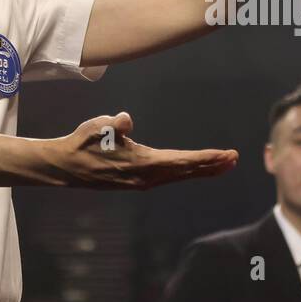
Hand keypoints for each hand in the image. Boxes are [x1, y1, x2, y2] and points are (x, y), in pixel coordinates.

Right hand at [52, 112, 237, 189]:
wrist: (65, 167)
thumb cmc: (82, 142)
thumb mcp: (95, 127)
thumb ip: (113, 124)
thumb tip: (126, 119)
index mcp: (140, 163)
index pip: (181, 160)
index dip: (205, 158)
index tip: (225, 155)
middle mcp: (146, 177)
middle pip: (186, 171)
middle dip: (212, 165)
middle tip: (235, 159)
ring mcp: (143, 181)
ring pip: (180, 175)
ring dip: (203, 170)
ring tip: (225, 163)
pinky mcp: (139, 181)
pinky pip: (171, 176)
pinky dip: (188, 172)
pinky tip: (198, 169)